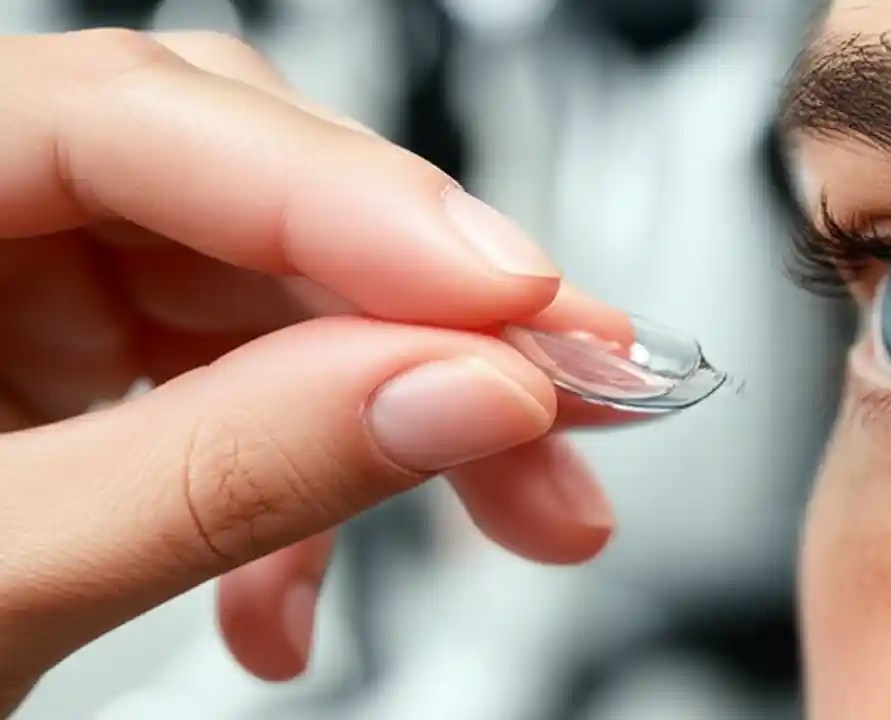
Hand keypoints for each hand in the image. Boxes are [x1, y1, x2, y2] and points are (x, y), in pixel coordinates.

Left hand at [0, 30, 632, 710]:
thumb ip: (217, 474)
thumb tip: (455, 392)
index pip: (137, 116)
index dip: (353, 201)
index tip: (519, 301)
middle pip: (248, 196)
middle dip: (431, 320)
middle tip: (570, 407)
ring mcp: (21, 283)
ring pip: (281, 289)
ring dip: (407, 412)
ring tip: (513, 506)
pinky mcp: (78, 360)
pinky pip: (246, 372)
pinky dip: (314, 479)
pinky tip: (300, 589)